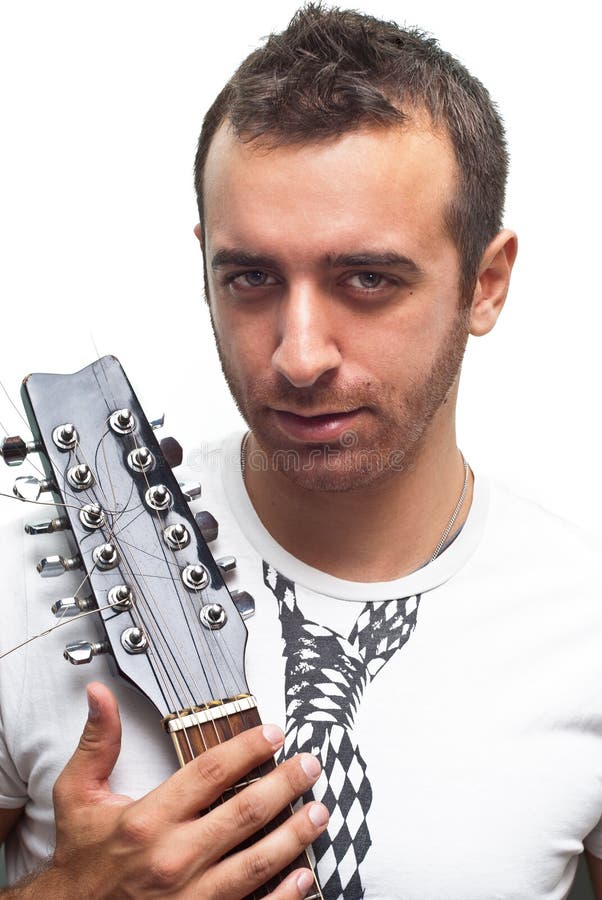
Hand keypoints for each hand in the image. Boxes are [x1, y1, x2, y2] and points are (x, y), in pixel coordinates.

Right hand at [41, 682, 326, 897]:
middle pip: (244, 812)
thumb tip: (100, 694)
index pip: (210, 772)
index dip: (247, 748)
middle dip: (286, 784)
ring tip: (320, 812)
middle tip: (310, 766)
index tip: (273, 734)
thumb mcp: (78, 795)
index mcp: (148, 820)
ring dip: (294, 835)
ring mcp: (189, 897)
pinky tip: (304, 875)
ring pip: (256, 861)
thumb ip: (97, 742)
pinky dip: (284, 895)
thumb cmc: (82, 859)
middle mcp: (172, 858)